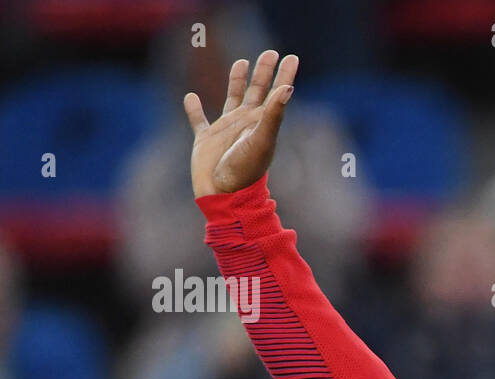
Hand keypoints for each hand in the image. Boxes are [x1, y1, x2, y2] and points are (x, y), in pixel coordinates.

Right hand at [184, 49, 298, 197]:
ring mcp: (226, 131)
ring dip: (236, 81)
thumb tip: (288, 88)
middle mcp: (245, 123)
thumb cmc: (245, 170)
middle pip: (256, 91)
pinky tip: (190, 98)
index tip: (290, 57)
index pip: (275, 93)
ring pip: (232, 99)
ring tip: (241, 62)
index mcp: (261, 122)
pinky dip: (194, 110)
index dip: (283, 75)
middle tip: (271, 53)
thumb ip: (274, 114)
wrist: (225, 195)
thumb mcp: (261, 140)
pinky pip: (199, 120)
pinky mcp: (205, 140)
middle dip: (263, 72)